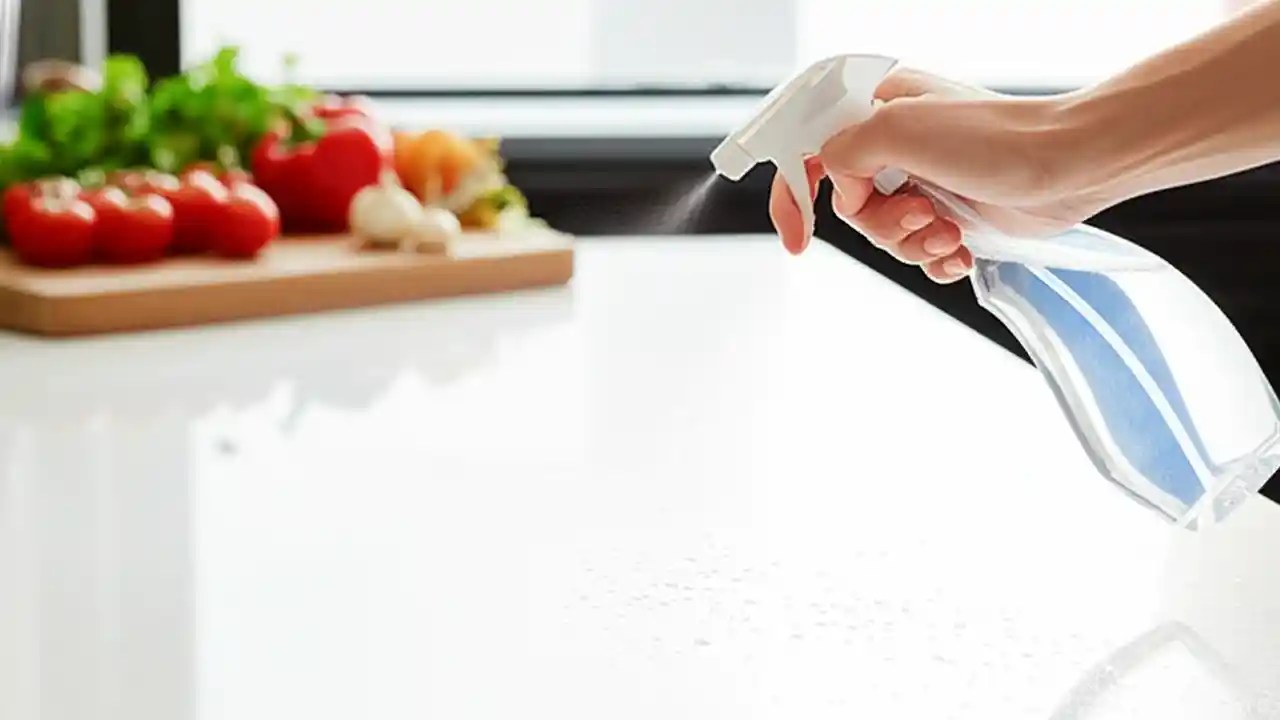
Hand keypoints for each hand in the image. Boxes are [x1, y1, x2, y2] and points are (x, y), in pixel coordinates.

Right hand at [769, 68, 1111, 282]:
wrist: (1071, 165)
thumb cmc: (996, 138)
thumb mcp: (897, 130)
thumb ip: (841, 154)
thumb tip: (842, 194)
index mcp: (877, 110)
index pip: (810, 150)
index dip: (793, 196)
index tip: (797, 238)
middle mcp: (898, 144)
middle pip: (849, 206)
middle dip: (882, 224)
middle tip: (921, 214)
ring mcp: (926, 180)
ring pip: (884, 236)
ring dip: (913, 244)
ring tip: (949, 231)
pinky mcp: (953, 213)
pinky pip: (920, 253)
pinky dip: (937, 260)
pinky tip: (961, 251)